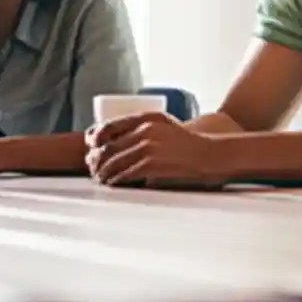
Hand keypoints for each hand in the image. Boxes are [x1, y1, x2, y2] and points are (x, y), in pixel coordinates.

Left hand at [85, 112, 226, 188]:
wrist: (210, 154)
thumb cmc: (188, 144)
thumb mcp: (165, 127)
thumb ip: (143, 130)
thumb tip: (118, 143)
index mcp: (147, 118)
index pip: (110, 126)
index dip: (95, 138)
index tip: (92, 147)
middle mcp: (145, 129)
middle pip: (108, 145)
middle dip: (96, 159)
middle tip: (92, 167)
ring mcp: (148, 147)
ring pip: (114, 160)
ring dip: (103, 172)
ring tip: (100, 178)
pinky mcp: (152, 164)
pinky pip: (125, 173)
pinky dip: (116, 180)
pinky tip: (113, 183)